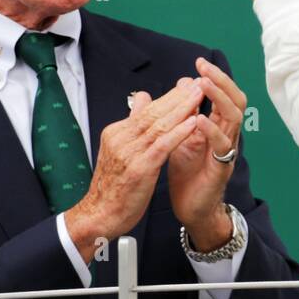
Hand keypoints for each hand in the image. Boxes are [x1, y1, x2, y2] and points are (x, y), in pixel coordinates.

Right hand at [64, 78, 202, 262]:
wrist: (99, 215)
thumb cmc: (113, 186)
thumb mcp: (120, 150)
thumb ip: (133, 124)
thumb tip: (143, 97)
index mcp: (116, 133)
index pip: (147, 109)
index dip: (170, 96)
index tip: (188, 85)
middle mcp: (121, 138)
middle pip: (154, 112)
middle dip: (179, 96)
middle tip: (198, 82)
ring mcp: (128, 153)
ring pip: (160, 125)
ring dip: (182, 108)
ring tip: (199, 95)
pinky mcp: (139, 168)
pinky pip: (162, 145)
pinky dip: (179, 132)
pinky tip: (193, 122)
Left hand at [167, 58, 248, 250]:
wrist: (190, 207)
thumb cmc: (188, 172)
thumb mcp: (180, 136)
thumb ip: (181, 113)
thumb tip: (180, 84)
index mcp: (217, 126)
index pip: (223, 96)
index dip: (215, 79)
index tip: (198, 63)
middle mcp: (227, 135)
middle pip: (235, 101)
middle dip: (221, 82)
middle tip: (204, 68)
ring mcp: (227, 151)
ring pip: (233, 118)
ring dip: (219, 99)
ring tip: (203, 85)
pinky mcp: (222, 168)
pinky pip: (222, 146)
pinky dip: (211, 130)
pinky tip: (199, 120)